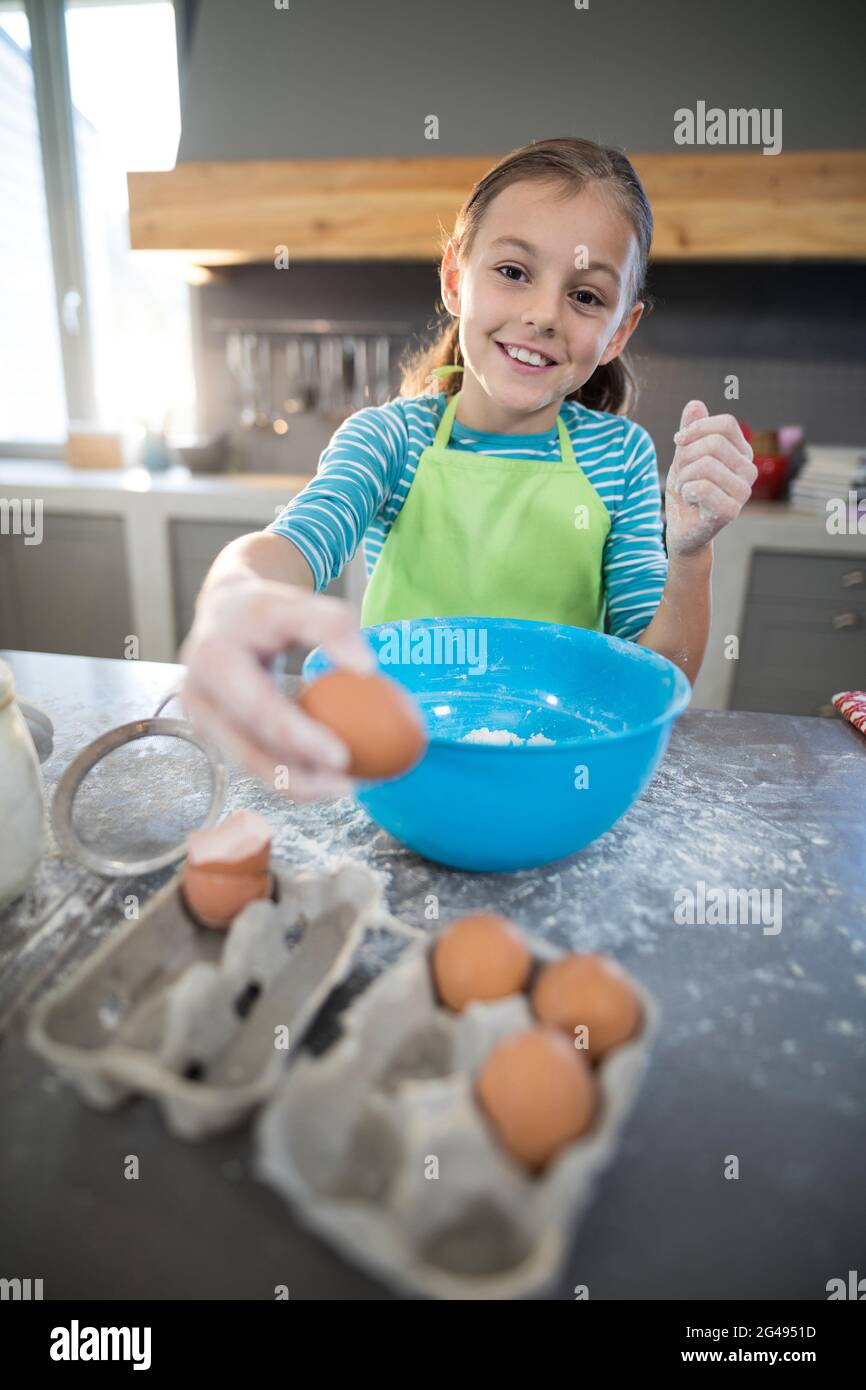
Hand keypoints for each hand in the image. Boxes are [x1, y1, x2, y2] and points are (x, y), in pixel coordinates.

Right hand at [178, 577, 375, 800]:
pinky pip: (253, 761)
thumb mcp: (297, 603)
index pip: (260, 710)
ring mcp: (201, 719)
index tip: (342, 757)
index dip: (299, 738)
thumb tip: (365, 669)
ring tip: (343, 786)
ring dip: (297, 784)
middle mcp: (199, 695)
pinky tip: (324, 777)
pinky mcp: (213, 733)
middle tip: (347, 786)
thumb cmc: (264, 609)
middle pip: (250, 750)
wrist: (223, 611)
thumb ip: (332, 626)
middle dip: (300, 777)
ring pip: (250, 766)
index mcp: (214, 660)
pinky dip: (289, 774)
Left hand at [665, 401, 756, 554]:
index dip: (697, 428)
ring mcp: (743, 492)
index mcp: (742, 453)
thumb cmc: (687, 490)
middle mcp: (749, 470)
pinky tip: (691, 502)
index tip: (679, 441)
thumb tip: (695, 404)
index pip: (726, 424)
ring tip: (687, 489)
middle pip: (714, 443)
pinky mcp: (731, 511)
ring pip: (705, 464)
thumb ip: (691, 430)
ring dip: (684, 477)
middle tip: (682, 474)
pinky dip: (687, 492)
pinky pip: (702, 487)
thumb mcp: (685, 455)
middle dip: (686, 456)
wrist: (683, 528)